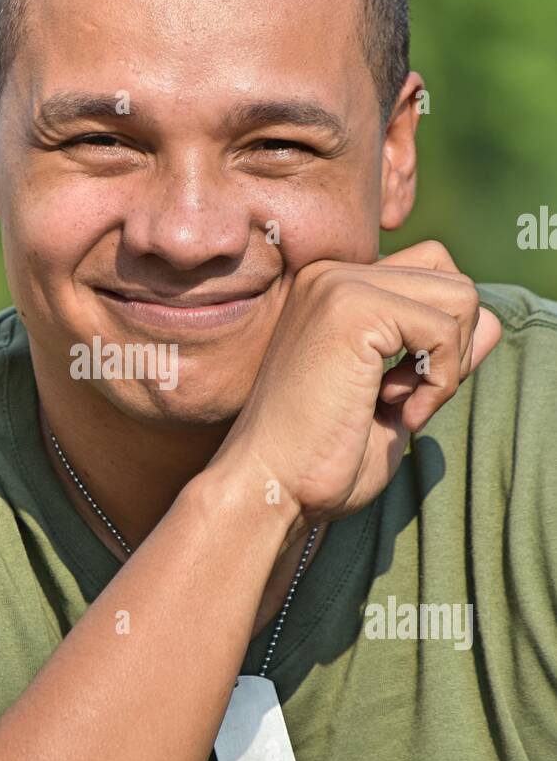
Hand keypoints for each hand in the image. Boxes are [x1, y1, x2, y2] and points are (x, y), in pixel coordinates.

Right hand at [211, 240, 502, 538]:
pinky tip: (400, 413)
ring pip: (460, 297)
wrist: (270, 486)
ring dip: (450, 364)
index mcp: (334, 288)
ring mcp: (339, 284)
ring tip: (402, 406)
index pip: (432, 274)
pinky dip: (442, 381)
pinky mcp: (351, 308)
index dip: (441, 338)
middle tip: (408, 400)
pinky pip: (445, 329)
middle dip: (454, 347)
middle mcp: (332, 274)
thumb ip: (438, 354)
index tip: (404, 392)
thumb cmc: (323, 457)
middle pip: (453, 280)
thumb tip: (490, 321)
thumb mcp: (398, 397)